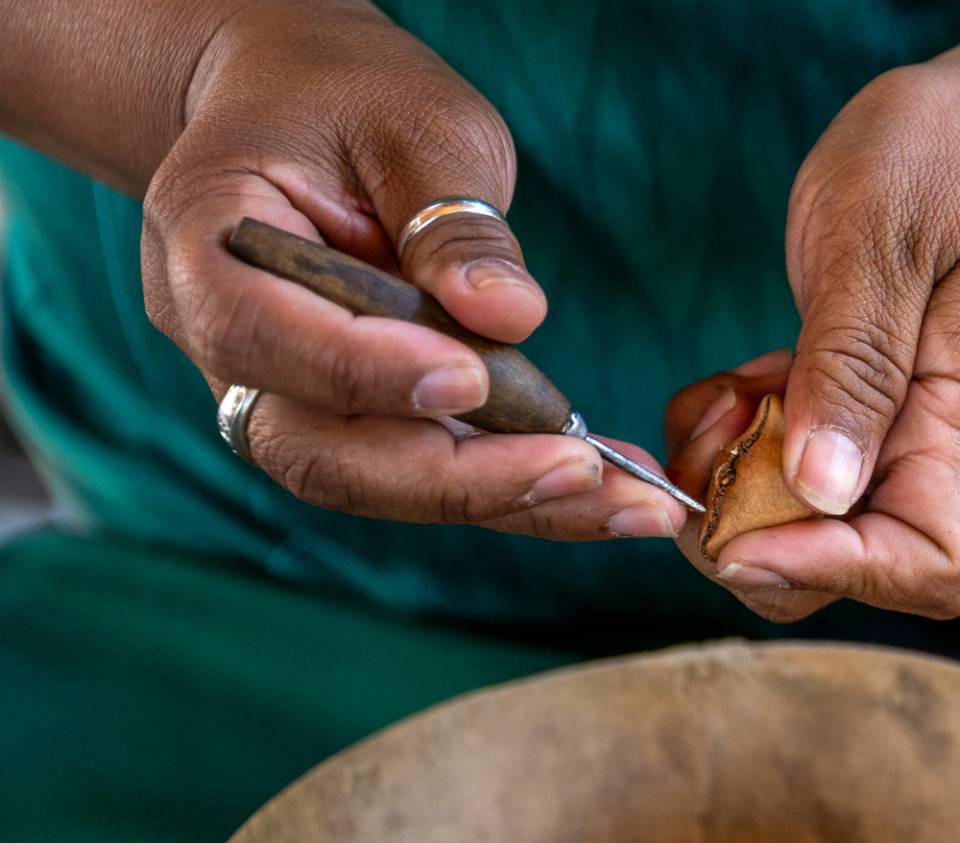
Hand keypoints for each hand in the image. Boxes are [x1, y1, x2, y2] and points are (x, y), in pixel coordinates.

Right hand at [140, 1, 683, 540]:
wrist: (309, 112)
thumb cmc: (355, 101)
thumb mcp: (416, 125)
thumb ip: (452, 219)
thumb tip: (506, 314)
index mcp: (206, 242)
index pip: (261, 335)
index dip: (363, 371)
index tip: (469, 379)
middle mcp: (225, 342)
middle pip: (319, 450)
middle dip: (457, 477)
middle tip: (580, 470)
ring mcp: (281, 396)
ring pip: (379, 484)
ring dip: (510, 501)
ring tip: (632, 503)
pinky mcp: (353, 426)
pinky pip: (425, 474)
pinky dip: (519, 489)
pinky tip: (612, 494)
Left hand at [666, 61, 959, 619]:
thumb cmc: (954, 157)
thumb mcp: (883, 235)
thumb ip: (852, 362)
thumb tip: (821, 489)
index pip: (935, 564)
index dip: (841, 572)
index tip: (749, 527)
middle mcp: (932, 453)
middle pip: (856, 574)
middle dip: (758, 538)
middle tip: (714, 445)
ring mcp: (891, 441)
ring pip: (802, 531)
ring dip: (734, 490)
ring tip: (727, 397)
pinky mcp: (850, 419)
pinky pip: (782, 474)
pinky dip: (733, 446)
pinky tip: (740, 381)